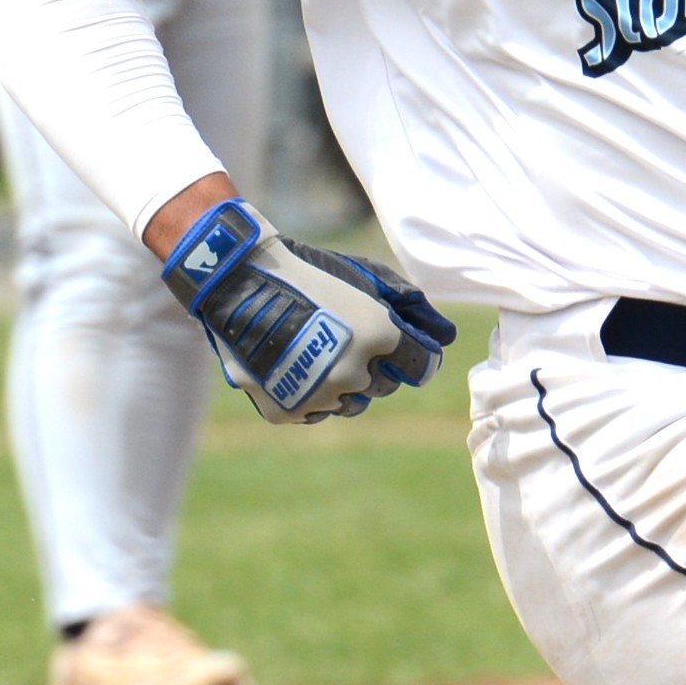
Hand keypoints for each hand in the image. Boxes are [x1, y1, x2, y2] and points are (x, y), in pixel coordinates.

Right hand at [160, 197, 454, 423]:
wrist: (239, 280)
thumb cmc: (309, 273)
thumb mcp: (367, 277)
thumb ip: (411, 307)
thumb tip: (446, 336)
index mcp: (379, 336)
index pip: (420, 366)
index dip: (410, 353)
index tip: (399, 346)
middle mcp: (353, 372)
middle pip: (382, 387)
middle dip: (372, 366)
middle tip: (344, 339)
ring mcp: (318, 395)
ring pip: (347, 403)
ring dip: (342, 384)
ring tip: (319, 352)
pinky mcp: (286, 410)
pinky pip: (313, 411)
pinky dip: (309, 394)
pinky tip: (296, 366)